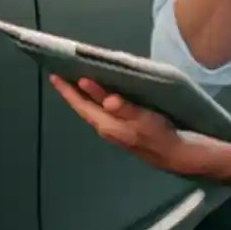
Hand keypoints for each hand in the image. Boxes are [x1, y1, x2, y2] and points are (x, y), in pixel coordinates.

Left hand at [49, 75, 206, 175]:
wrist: (176, 155)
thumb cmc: (160, 135)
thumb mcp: (143, 118)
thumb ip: (123, 107)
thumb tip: (104, 97)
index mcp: (107, 125)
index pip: (82, 105)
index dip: (68, 91)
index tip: (54, 76)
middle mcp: (106, 128)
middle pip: (83, 107)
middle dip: (71, 92)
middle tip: (60, 74)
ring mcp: (114, 130)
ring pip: (92, 110)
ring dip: (83, 95)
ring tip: (75, 80)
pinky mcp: (122, 129)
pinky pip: (102, 111)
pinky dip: (96, 99)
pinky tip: (99, 93)